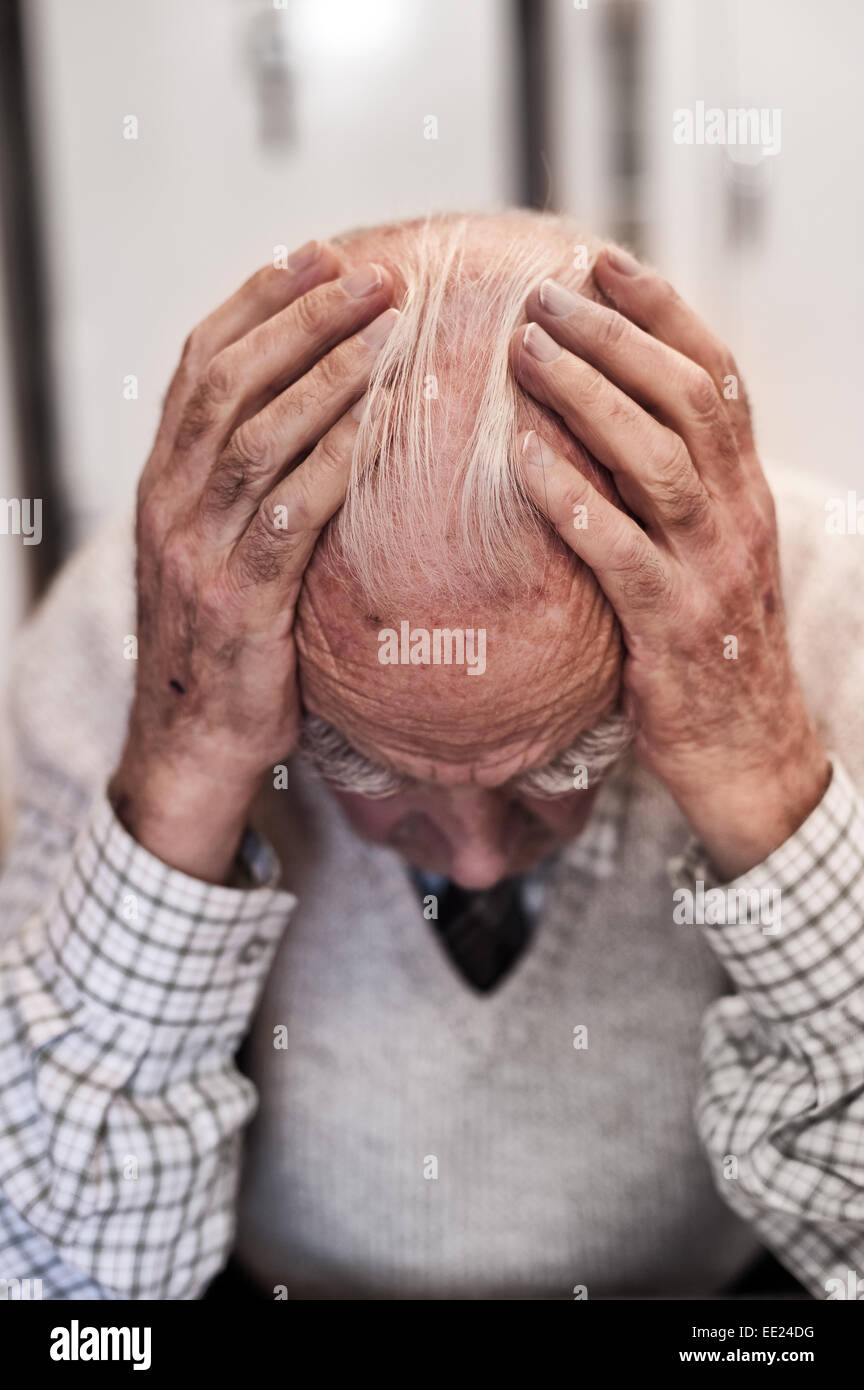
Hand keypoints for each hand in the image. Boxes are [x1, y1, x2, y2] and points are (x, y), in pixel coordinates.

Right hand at [110, 244, 397, 881]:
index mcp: (164, 478)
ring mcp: (199, 552)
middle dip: (305, 318)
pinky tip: (382, 424)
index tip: (319, 253)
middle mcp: (171, 502)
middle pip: (232, 383)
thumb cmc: (227, 639)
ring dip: (328, 374)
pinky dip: (335, 460)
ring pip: (257, 437)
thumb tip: (328, 415)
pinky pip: (289, 517)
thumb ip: (253, 485)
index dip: (259, 301)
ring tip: (390, 329)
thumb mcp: (221, 548)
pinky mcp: (238, 604)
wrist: (191, 741)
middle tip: (378, 277)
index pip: (202, 363)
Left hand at [512, 249, 829, 878]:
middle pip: (684, 397)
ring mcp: (710, 570)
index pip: (715, 377)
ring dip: (589, 395)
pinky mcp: (672, 626)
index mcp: (746, 490)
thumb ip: (665, 493)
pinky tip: (525, 457)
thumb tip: (589, 423)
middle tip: (543, 294)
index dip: (662, 312)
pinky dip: (573, 497)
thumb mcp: (703, 557)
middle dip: (614, 335)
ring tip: (526, 350)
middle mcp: (738, 515)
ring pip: (658, 456)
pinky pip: (620, 548)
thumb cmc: (706, 648)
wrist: (749, 754)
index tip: (603, 262)